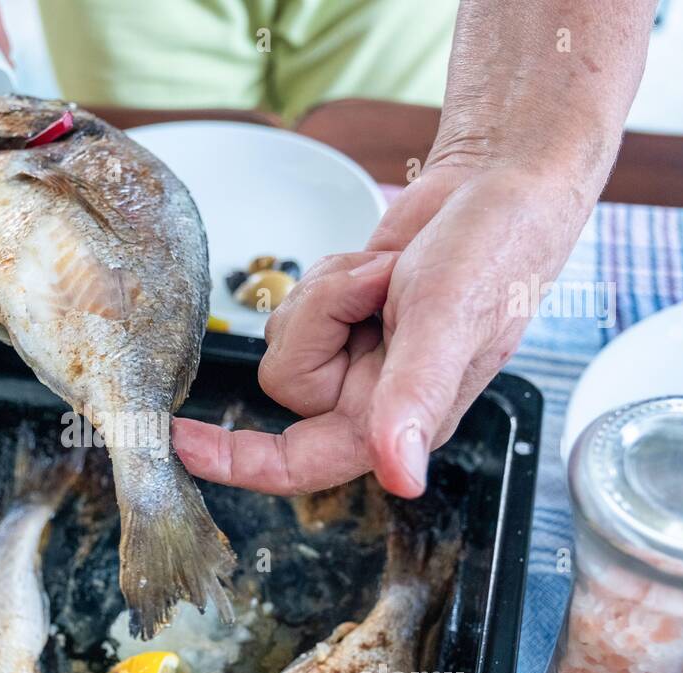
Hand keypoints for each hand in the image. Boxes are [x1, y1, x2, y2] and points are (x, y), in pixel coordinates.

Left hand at [173, 161, 591, 497]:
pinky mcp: (345, 318)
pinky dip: (332, 277)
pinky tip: (379, 265)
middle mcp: (371, 398)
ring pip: (287, 339)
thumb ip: (415, 398)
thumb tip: (401, 477)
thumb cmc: (496, 254)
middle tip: (378, 287)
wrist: (501, 185)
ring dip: (328, 296)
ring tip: (388, 275)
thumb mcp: (449, 321)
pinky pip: (300, 306)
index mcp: (397, 422)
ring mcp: (356, 356)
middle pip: (285, 383)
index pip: (301, 463)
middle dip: (320, 322)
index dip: (239, 462)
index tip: (181, 443)